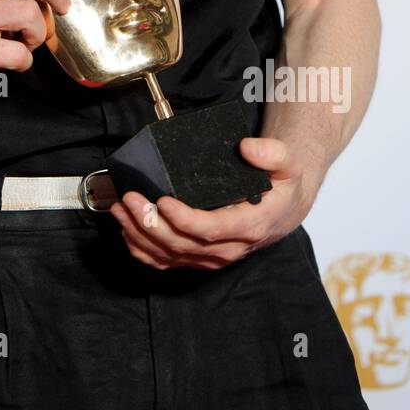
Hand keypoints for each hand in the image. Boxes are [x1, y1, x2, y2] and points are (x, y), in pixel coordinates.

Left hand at [109, 136, 323, 269]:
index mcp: (249, 225)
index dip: (184, 219)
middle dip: (151, 223)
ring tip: (120, 209)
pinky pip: (166, 262)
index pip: (211, 229)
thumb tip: (247, 148)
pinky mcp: (198, 257)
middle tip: (131, 199)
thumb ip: (272, 153)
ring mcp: (211, 256)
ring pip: (170, 255)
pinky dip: (142, 249)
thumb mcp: (288, 164)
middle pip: (183, 244)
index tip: (162, 200)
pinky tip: (126, 230)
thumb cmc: (281, 186)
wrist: (283, 210)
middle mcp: (229, 247)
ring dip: (140, 235)